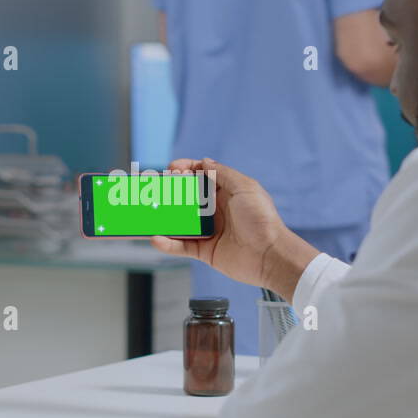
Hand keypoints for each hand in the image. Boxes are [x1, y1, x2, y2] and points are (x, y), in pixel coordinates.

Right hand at [150, 158, 319, 302]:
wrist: (269, 255)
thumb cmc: (262, 221)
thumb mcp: (245, 187)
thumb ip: (223, 173)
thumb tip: (204, 161)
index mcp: (226, 192)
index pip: (200, 176)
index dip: (185, 169)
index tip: (171, 168)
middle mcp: (215, 210)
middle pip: (186, 197)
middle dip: (169, 192)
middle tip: (155, 189)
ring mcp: (208, 230)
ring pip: (179, 221)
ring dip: (163, 217)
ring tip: (147, 213)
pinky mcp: (204, 250)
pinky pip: (181, 246)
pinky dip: (167, 243)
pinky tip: (156, 238)